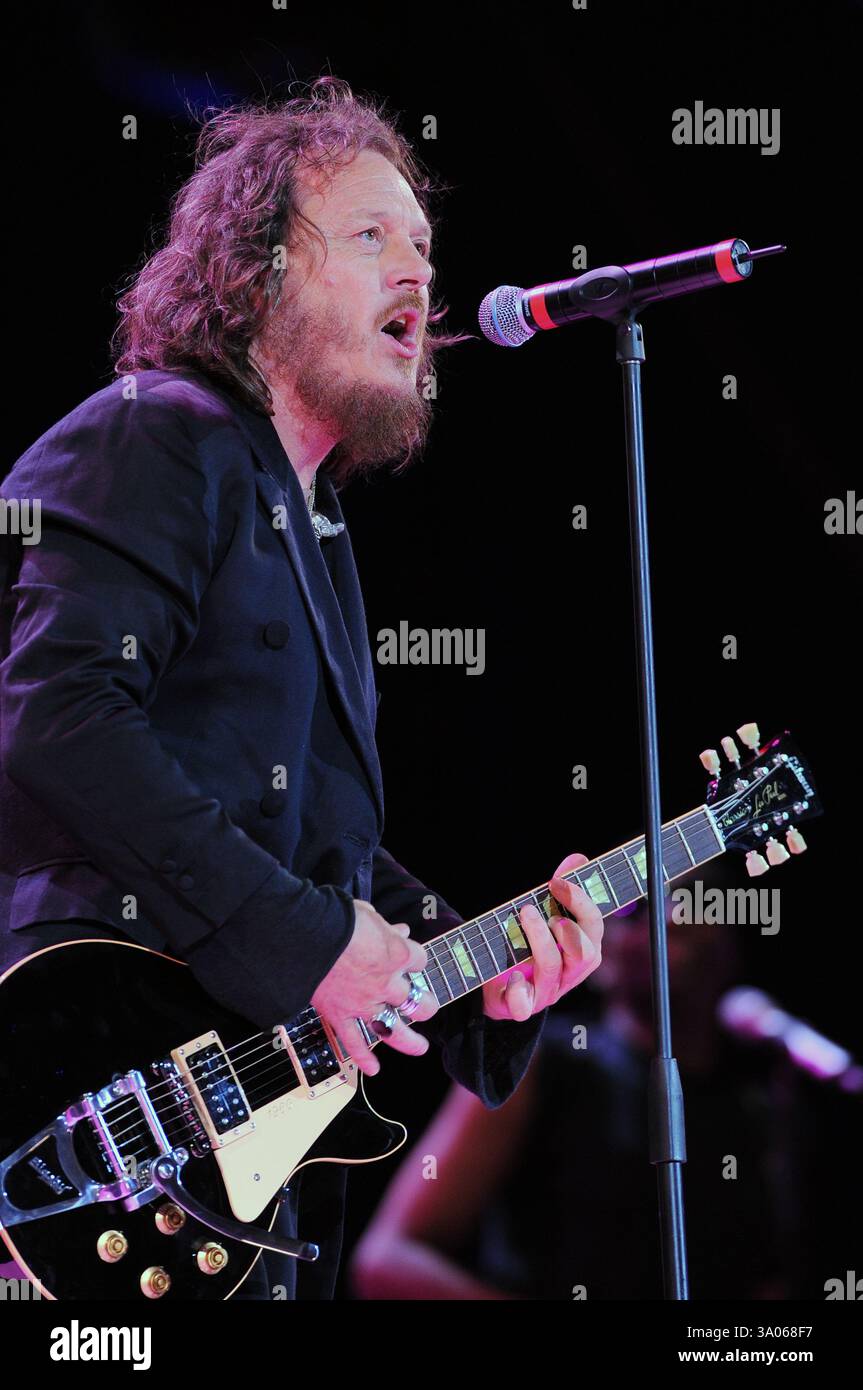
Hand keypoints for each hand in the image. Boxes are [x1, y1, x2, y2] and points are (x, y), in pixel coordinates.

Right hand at [311, 899, 439, 1075]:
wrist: (307, 935)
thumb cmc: (338, 919)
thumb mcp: (369, 915)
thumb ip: (386, 927)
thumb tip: (399, 930)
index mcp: (398, 954)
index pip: (420, 960)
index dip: (417, 959)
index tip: (411, 958)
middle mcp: (387, 983)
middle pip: (417, 1000)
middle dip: (425, 1004)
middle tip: (428, 1006)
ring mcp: (364, 1003)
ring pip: (394, 1029)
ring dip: (409, 1042)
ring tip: (420, 1047)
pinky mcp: (340, 1015)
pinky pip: (354, 1042)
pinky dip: (363, 1058)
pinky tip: (373, 1069)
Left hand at [481, 853, 602, 1020]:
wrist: (496, 986)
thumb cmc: (527, 946)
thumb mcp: (544, 916)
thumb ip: (561, 890)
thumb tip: (578, 858)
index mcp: (581, 951)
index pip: (594, 928)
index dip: (581, 903)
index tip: (556, 881)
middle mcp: (569, 973)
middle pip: (585, 953)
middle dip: (566, 924)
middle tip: (540, 905)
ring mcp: (546, 992)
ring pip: (552, 969)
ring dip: (538, 939)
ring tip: (523, 914)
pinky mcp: (520, 1006)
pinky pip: (523, 1005)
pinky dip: (517, 989)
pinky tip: (510, 974)